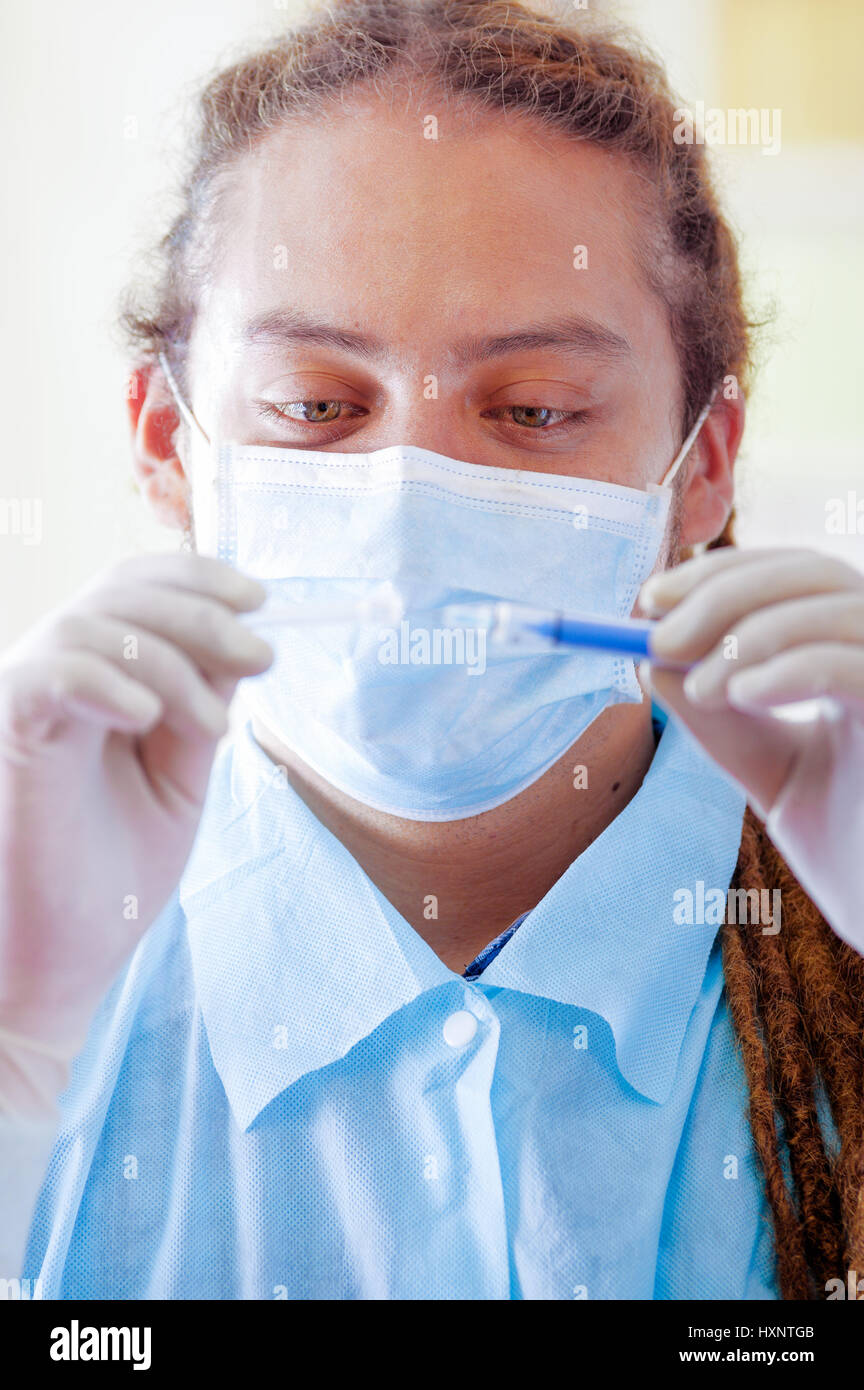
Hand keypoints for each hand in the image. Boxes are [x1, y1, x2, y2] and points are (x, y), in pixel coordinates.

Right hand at [0, 554, 271, 1053]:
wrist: (65, 958)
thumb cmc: (114, 875)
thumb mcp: (180, 777)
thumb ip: (202, 707)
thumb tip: (241, 643)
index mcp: (96, 676)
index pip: (135, 588)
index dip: (195, 578)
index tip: (260, 599)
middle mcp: (54, 674)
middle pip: (120, 593)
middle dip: (202, 614)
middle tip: (262, 656)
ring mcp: (26, 700)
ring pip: (93, 625)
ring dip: (173, 663)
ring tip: (215, 729)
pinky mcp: (8, 732)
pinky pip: (53, 675)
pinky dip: (109, 681)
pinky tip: (148, 716)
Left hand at [640, 547, 863, 817]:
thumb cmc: (851, 853)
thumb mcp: (768, 768)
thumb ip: (718, 716)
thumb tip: (649, 654)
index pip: (798, 576)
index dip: (724, 574)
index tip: (650, 598)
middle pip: (817, 573)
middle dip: (726, 592)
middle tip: (657, 632)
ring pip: (839, 605)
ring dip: (750, 633)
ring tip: (698, 688)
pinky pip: (856, 667)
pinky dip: (792, 665)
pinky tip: (740, 696)